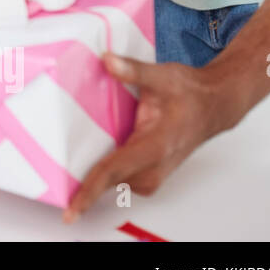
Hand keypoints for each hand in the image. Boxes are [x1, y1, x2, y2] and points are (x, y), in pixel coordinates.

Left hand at [64, 53, 226, 221]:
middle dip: (81, 186)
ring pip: (113, 182)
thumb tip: (107, 60)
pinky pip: (118, 177)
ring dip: (92, 178)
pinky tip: (90, 157)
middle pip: (108, 181)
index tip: (72, 209)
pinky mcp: (149, 173)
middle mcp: (154, 166)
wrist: (214, 106)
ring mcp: (153, 174)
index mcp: (155, 146)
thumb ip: (133, 70)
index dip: (90, 190)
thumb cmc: (191, 94)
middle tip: (55, 178)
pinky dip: (103, 172)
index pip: (114, 170)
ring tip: (69, 164)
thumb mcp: (163, 76)